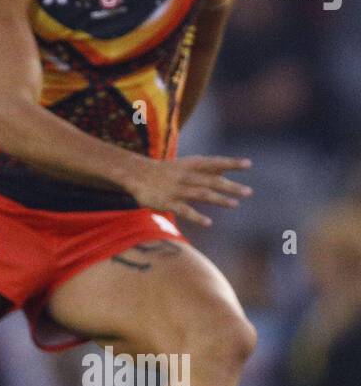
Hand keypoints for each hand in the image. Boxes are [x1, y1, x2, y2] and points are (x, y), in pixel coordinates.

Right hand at [125, 154, 252, 227]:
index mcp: (191, 164)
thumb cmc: (166, 170)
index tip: (248, 164)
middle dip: (230, 186)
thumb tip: (227, 167)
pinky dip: (197, 217)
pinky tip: (209, 222)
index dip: (231, 163)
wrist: (136, 174)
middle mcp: (186, 176)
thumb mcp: (186, 164)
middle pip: (211, 181)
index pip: (214, 163)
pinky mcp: (168, 202)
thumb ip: (205, 168)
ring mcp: (177, 189)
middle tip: (248, 192)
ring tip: (234, 204)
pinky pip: (185, 210)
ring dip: (218, 199)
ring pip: (201, 194)